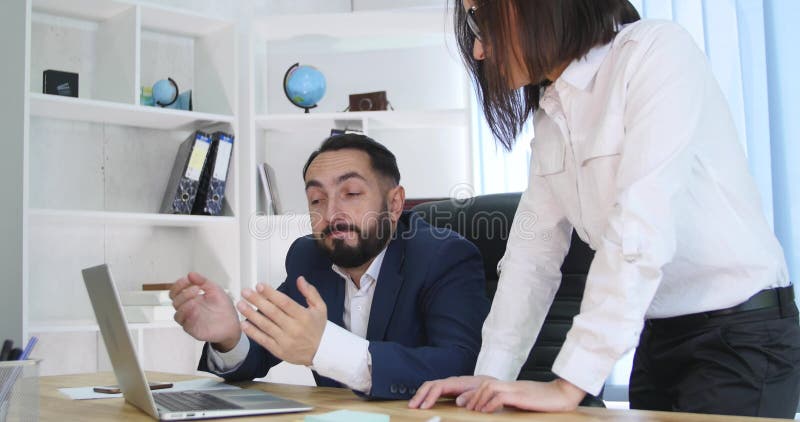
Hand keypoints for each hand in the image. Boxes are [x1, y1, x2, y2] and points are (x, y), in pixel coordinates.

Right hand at [170, 272, 240, 351]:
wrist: (231, 324)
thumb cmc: (223, 308)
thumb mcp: (215, 290)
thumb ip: (203, 281)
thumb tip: (191, 274)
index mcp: (191, 297)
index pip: (176, 290)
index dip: (179, 284)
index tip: (188, 279)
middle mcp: (188, 307)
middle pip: (174, 299)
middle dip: (183, 292)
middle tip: (196, 289)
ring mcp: (188, 317)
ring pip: (176, 311)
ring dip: (184, 303)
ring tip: (196, 299)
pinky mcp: (191, 327)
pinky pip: (183, 321)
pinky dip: (186, 314)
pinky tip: (194, 308)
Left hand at [237, 277, 326, 365]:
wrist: (322, 353)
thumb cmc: (319, 328)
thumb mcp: (321, 308)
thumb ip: (310, 292)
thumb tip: (299, 279)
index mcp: (303, 316)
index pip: (285, 302)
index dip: (271, 293)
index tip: (259, 285)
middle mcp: (294, 328)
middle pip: (272, 312)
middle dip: (257, 301)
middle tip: (245, 292)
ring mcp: (285, 340)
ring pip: (266, 326)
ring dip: (251, 314)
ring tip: (240, 304)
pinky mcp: (279, 350)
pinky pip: (263, 340)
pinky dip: (253, 332)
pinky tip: (244, 324)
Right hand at [408, 375, 495, 408]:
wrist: (488, 384)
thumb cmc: (484, 389)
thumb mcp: (480, 392)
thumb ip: (470, 396)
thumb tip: (458, 401)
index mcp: (456, 382)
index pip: (438, 387)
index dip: (430, 397)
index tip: (424, 407)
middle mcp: (449, 382)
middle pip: (430, 385)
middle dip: (419, 395)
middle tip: (412, 406)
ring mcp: (447, 384)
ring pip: (429, 386)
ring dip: (420, 395)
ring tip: (412, 405)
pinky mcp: (446, 389)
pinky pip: (432, 390)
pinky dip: (424, 395)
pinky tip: (421, 403)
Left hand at [461, 378, 585, 412]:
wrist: (564, 394)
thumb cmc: (547, 400)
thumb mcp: (526, 401)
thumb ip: (514, 403)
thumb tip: (501, 409)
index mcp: (511, 387)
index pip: (487, 385)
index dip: (474, 392)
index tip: (463, 402)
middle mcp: (511, 385)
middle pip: (484, 384)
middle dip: (472, 395)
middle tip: (463, 406)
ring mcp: (516, 389)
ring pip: (489, 387)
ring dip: (478, 398)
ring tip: (472, 410)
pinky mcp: (521, 396)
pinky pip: (501, 396)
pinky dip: (491, 403)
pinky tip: (486, 411)